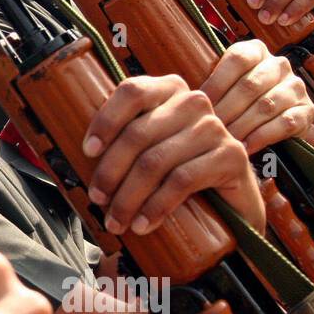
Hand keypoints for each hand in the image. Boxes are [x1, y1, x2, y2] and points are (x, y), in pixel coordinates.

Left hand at [81, 75, 264, 235]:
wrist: (231, 198)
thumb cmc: (179, 170)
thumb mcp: (150, 147)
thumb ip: (124, 138)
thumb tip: (81, 155)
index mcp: (168, 90)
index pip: (132, 92)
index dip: (106, 120)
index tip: (87, 151)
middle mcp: (193, 102)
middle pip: (138, 133)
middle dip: (110, 172)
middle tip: (98, 199)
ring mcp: (215, 128)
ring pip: (156, 161)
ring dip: (129, 197)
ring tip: (117, 221)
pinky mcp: (231, 156)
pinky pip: (181, 181)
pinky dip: (156, 206)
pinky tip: (144, 224)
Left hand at [200, 40, 313, 153]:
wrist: (270, 122)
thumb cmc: (237, 102)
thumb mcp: (223, 86)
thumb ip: (209, 86)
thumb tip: (188, 100)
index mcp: (256, 51)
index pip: (237, 59)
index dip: (217, 84)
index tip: (201, 106)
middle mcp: (279, 64)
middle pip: (250, 85)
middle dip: (226, 110)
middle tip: (210, 129)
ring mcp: (296, 87)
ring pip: (266, 105)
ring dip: (242, 126)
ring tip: (225, 140)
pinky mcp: (307, 110)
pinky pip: (285, 124)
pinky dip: (262, 137)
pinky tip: (245, 147)